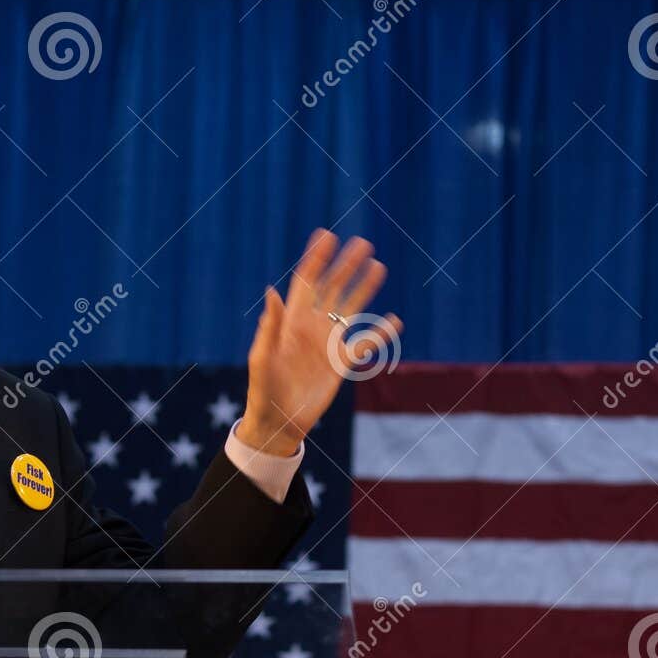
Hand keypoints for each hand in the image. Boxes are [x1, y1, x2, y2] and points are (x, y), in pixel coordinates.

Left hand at [236, 229, 402, 456]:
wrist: (278, 423)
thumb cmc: (263, 391)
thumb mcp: (262, 358)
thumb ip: (270, 326)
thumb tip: (272, 291)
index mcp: (291, 321)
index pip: (306, 282)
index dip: (316, 258)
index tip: (328, 235)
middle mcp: (311, 326)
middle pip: (332, 288)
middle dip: (346, 266)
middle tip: (363, 243)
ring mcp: (327, 343)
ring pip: (350, 309)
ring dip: (364, 288)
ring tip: (378, 266)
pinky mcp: (340, 364)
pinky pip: (364, 344)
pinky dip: (380, 334)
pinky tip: (395, 321)